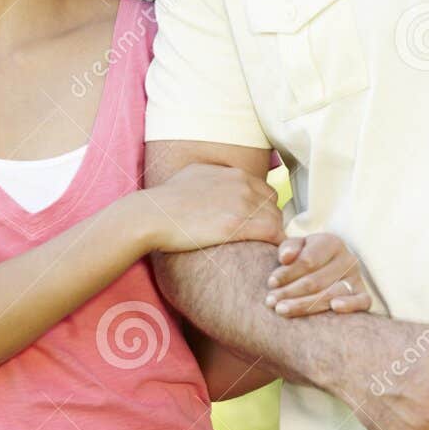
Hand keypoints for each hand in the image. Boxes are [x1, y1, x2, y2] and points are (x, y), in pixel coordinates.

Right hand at [144, 165, 283, 253]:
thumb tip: (215, 180)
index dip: (263, 211)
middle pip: (273, 205)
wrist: (152, 215)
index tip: (255, 227)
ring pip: (275, 219)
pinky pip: (273, 233)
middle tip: (259, 243)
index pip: (264, 191)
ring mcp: (241, 202)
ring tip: (264, 253)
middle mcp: (241, 182)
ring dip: (272, 236)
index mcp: (232, 172)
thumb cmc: (165, 201)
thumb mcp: (193, 175)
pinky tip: (270, 257)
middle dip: (269, 223)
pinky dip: (276, 244)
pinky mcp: (237, 224)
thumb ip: (213, 177)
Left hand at [265, 231, 372, 316]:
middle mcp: (347, 259)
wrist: (329, 267)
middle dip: (290, 292)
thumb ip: (289, 248)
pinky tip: (334, 307)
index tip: (270, 282)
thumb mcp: (297, 247)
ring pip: (331, 294)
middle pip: (315, 281)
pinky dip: (350, 305)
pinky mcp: (363, 295)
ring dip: (304, 305)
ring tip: (282, 310)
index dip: (287, 273)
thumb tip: (285, 258)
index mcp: (331, 243)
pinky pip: (362, 301)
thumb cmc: (307, 257)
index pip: (307, 261)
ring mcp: (356, 278)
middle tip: (270, 302)